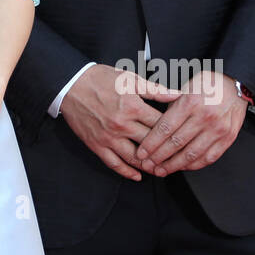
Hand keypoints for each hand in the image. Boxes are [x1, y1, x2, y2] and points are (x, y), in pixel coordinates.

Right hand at [59, 65, 181, 180]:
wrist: (71, 84)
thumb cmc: (100, 79)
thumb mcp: (130, 79)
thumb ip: (155, 90)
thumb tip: (177, 95)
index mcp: (132, 106)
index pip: (161, 125)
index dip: (175, 132)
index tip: (182, 136)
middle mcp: (121, 125)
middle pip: (151, 144)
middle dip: (166, 152)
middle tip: (178, 157)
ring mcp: (108, 137)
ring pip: (134, 159)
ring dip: (150, 167)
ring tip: (162, 170)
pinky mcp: (96, 145)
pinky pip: (114, 163)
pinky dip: (127, 172)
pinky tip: (137, 176)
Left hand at [134, 72, 245, 176]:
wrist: (235, 85)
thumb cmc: (207, 85)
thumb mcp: (185, 88)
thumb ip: (169, 105)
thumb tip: (152, 122)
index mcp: (190, 102)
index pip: (165, 128)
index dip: (151, 143)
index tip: (141, 153)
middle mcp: (204, 117)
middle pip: (176, 143)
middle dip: (158, 157)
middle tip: (147, 165)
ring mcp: (218, 129)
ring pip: (192, 154)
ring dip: (174, 165)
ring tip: (161, 171)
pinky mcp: (228, 138)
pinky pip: (208, 157)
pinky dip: (194, 165)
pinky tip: (182, 167)